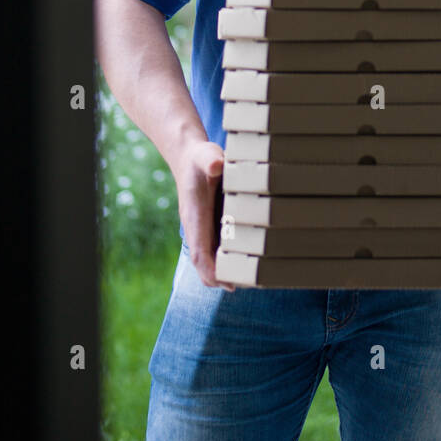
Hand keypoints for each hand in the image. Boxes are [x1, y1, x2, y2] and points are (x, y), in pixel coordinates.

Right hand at [174, 140, 236, 290]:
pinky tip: (247, 262)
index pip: (200, 253)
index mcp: (194, 217)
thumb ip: (211, 160)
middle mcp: (195, 228)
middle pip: (204, 264)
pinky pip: (213, 251)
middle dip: (222, 279)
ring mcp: (200, 230)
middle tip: (247, 286)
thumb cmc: (200, 158)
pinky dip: (226, 261)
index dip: (213, 271)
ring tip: (252, 280)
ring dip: (225, 272)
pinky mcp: (207, 227)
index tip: (229, 284)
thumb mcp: (206, 154)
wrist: (188, 158)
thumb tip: (217, 166)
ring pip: (208, 260)